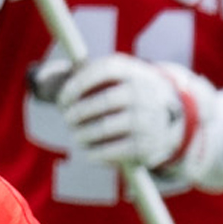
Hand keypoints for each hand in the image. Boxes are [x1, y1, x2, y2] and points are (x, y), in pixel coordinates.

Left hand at [46, 54, 216, 173]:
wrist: (178, 118)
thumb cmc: (133, 94)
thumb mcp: (119, 78)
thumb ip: (86, 75)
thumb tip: (44, 76)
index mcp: (134, 71)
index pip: (103, 70)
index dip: (77, 84)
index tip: (63, 98)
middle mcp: (143, 93)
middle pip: (101, 102)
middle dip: (76, 113)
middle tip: (68, 119)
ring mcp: (146, 120)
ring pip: (102, 129)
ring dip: (81, 134)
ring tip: (77, 135)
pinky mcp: (145, 146)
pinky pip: (110, 151)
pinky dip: (93, 153)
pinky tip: (89, 151)